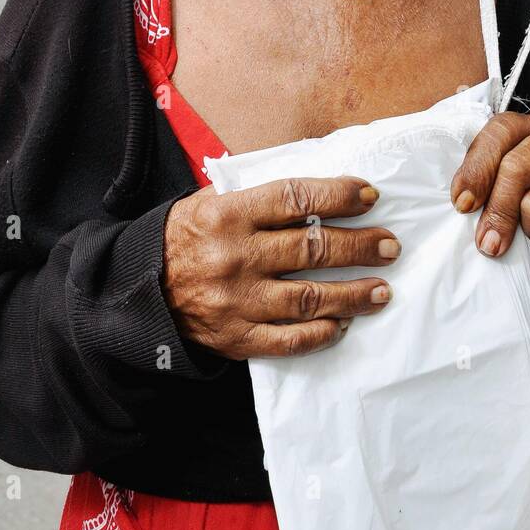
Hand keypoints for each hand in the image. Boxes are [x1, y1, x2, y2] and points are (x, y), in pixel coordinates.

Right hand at [162, 177, 398, 359]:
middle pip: (312, 249)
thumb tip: (320, 190)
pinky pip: (289, 340)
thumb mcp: (211, 201)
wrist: (139, 288)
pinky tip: (344, 323)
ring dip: (354, 293)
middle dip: (360, 246)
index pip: (295, 198)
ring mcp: (238, 301)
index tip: (369, 196)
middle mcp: (236, 257)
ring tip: (383, 289)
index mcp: (229, 214)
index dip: (338, 196)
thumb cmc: (187, 237)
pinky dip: (321, 333)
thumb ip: (259, 196)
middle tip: (390, 245)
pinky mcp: (237, 338)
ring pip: (310, 298)